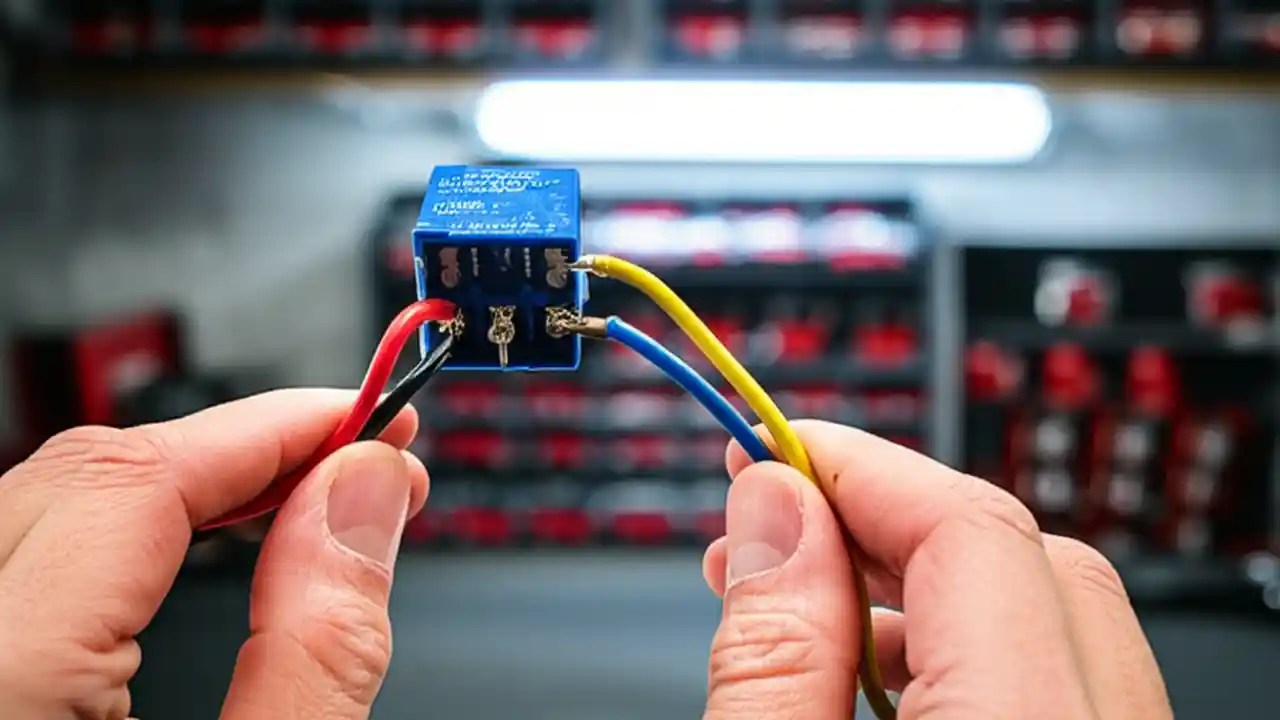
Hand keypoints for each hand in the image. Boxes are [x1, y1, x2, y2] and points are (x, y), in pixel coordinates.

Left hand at [0, 389, 428, 719]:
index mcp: (2, 687)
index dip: (271, 431)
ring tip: (310, 498)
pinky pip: (36, 562)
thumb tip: (365, 496)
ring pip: (55, 509)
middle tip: (362, 459)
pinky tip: (216, 544)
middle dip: (243, 453)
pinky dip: (139, 536)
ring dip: (195, 489)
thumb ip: (315, 650)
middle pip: (86, 481)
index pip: (128, 482)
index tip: (371, 424)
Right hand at [700, 421, 1172, 718]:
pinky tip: (868, 679)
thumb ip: (775, 656)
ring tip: (796, 606)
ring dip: (918, 592)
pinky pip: (1059, 692)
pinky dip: (962, 660)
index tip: (768, 448)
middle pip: (1027, 565)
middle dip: (886, 519)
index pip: (975, 535)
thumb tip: (774, 508)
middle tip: (773, 518)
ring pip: (1050, 629)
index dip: (860, 466)